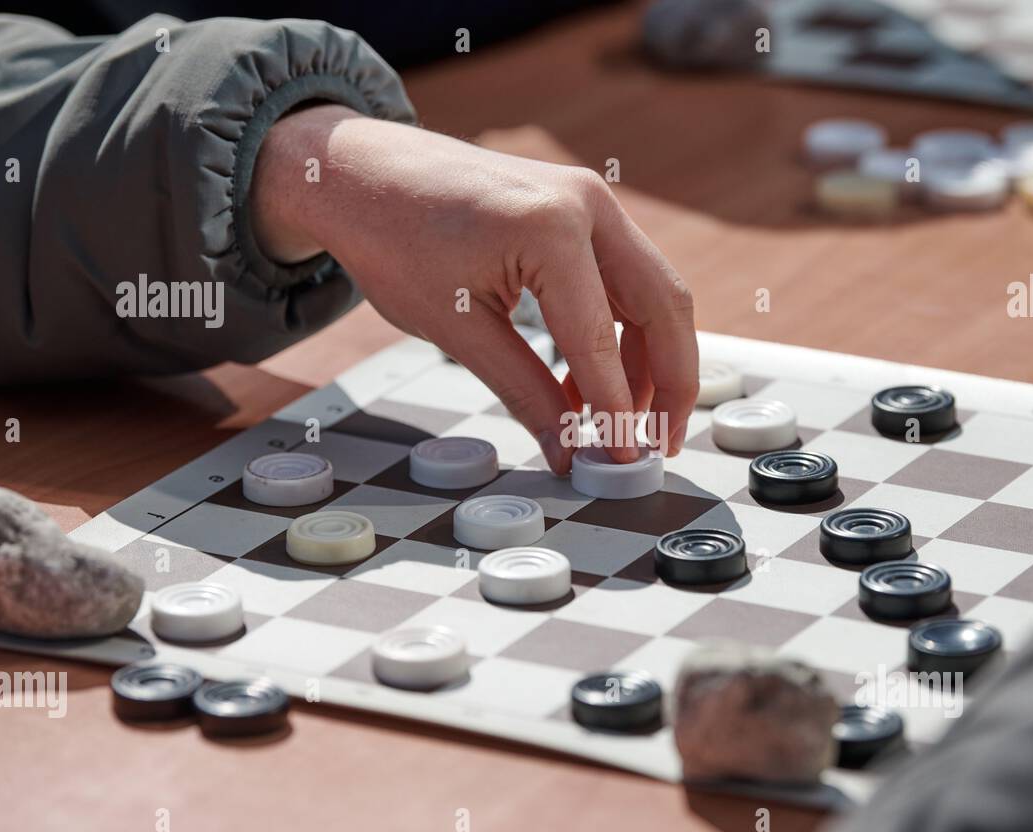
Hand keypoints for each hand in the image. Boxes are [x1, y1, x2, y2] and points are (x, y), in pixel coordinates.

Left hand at [250, 105, 698, 473]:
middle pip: (664, 305)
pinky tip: (590, 386)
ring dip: (647, 360)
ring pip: (652, 292)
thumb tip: (567, 448)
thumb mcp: (456, 328)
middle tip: (660, 441)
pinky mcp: (581, 210)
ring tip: (622, 422)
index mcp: (551, 227)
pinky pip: (622, 279)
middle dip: (670, 381)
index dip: (618, 408)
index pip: (601, 338)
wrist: (362, 172)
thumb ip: (522, 391)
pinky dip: (618, 332)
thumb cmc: (393, 235)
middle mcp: (586, 204)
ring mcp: (589, 201)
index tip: (625, 457)